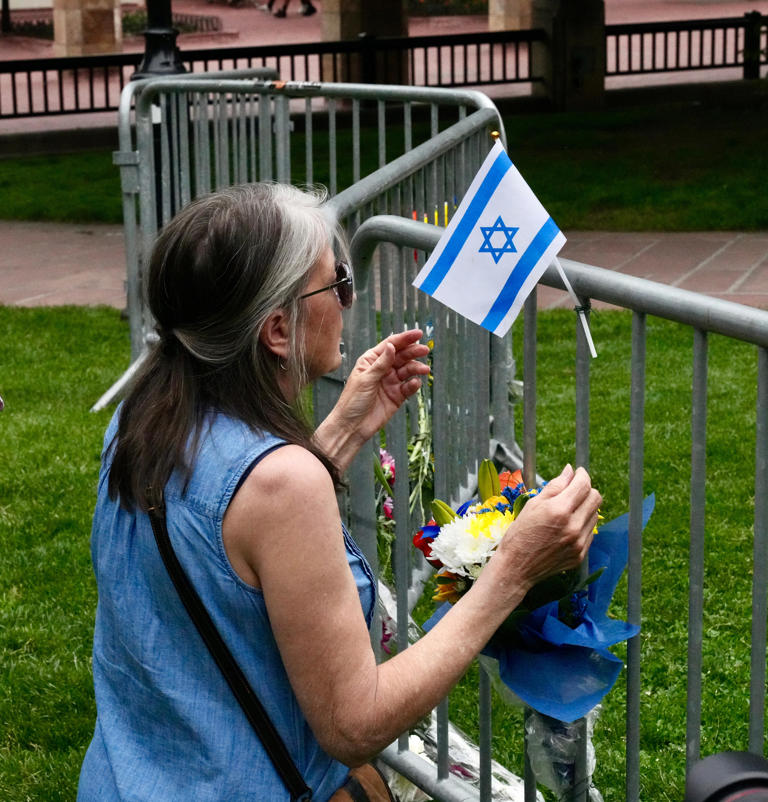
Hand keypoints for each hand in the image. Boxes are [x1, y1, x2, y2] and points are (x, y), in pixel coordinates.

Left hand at [314, 330, 429, 471]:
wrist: (352, 427)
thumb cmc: (352, 401)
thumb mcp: (366, 379)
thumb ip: (381, 363)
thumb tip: (392, 346)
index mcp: (371, 360)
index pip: (390, 345)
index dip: (404, 338)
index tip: (418, 334)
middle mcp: (382, 369)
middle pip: (401, 356)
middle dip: (413, 352)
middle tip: (425, 350)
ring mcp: (390, 382)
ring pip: (407, 370)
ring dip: (416, 368)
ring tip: (424, 369)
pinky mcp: (397, 396)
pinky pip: (408, 387)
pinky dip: (413, 384)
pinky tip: (416, 383)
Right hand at [488, 465, 601, 596]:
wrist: (517, 567)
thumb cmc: (520, 533)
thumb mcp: (533, 504)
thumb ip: (555, 485)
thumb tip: (569, 470)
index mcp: (559, 510)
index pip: (583, 485)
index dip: (582, 475)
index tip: (577, 473)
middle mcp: (573, 526)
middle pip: (595, 498)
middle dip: (586, 489)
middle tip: (574, 489)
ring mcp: (579, 542)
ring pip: (595, 514)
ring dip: (585, 507)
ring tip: (568, 510)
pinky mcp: (581, 554)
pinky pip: (590, 531)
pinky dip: (582, 524)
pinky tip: (567, 526)